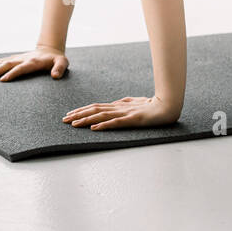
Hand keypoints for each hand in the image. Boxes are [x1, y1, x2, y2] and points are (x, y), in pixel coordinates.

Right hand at [0, 45, 67, 80]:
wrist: (50, 49)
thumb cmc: (56, 59)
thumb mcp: (63, 63)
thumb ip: (60, 68)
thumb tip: (55, 76)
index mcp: (33, 62)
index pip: (21, 68)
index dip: (12, 73)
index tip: (2, 80)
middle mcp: (23, 59)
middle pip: (7, 64)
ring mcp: (17, 58)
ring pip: (1, 62)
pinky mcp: (14, 58)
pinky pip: (0, 61)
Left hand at [63, 95, 179, 129]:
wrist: (167, 106)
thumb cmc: (153, 105)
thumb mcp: (136, 102)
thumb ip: (126, 102)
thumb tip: (117, 102)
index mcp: (119, 105)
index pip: (96, 107)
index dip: (82, 110)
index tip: (70, 114)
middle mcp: (119, 107)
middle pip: (94, 110)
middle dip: (78, 115)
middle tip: (64, 120)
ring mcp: (125, 113)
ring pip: (101, 116)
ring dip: (86, 120)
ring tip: (74, 124)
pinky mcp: (133, 120)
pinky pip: (115, 123)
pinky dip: (103, 125)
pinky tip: (94, 128)